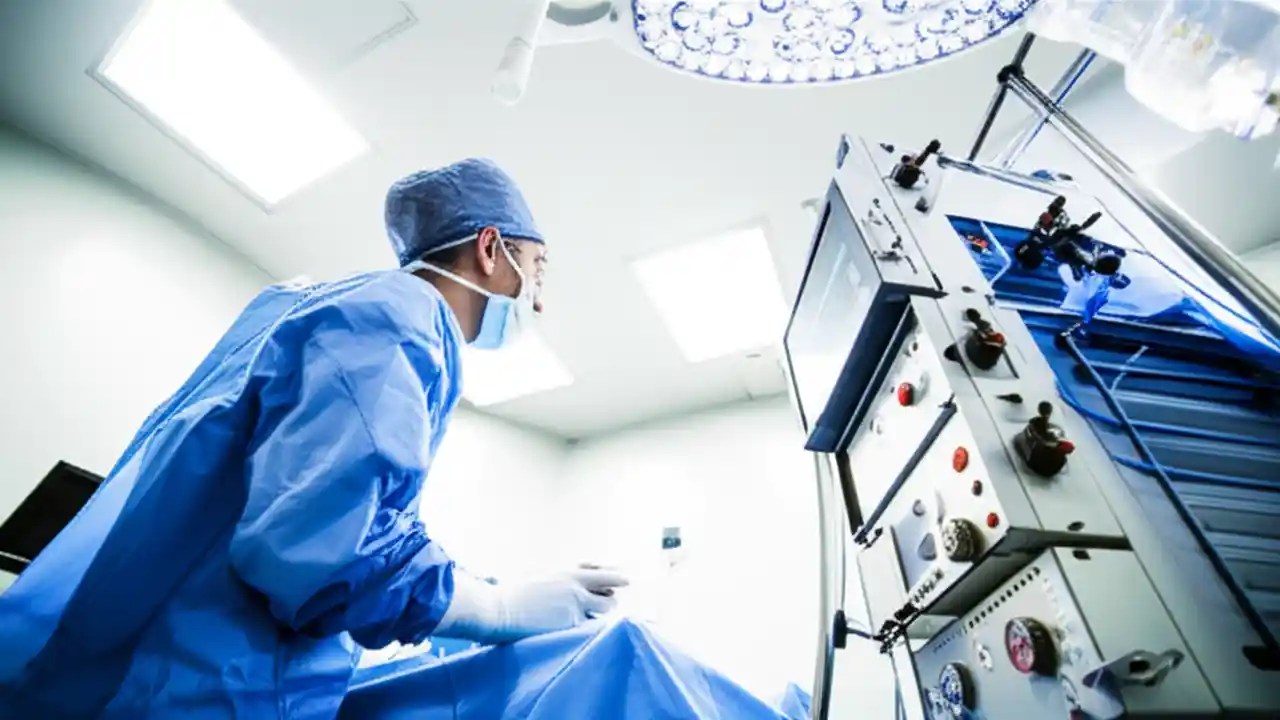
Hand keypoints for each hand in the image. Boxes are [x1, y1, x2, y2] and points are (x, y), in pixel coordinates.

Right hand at [436, 565, 628, 643]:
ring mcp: (574, 608)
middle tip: (603, 604)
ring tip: (589, 618)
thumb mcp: (539, 575)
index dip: (616, 579)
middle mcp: (576, 590)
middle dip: (609, 601)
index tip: (623, 582)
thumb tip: (573, 574)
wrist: (498, 610)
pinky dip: (588, 630)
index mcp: (569, 574)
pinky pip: (590, 629)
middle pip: (611, 595)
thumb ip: (560, 576)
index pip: (605, 574)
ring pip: (604, 612)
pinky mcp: (569, 626)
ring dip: (601, 615)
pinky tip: (580, 632)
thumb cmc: (513, 593)